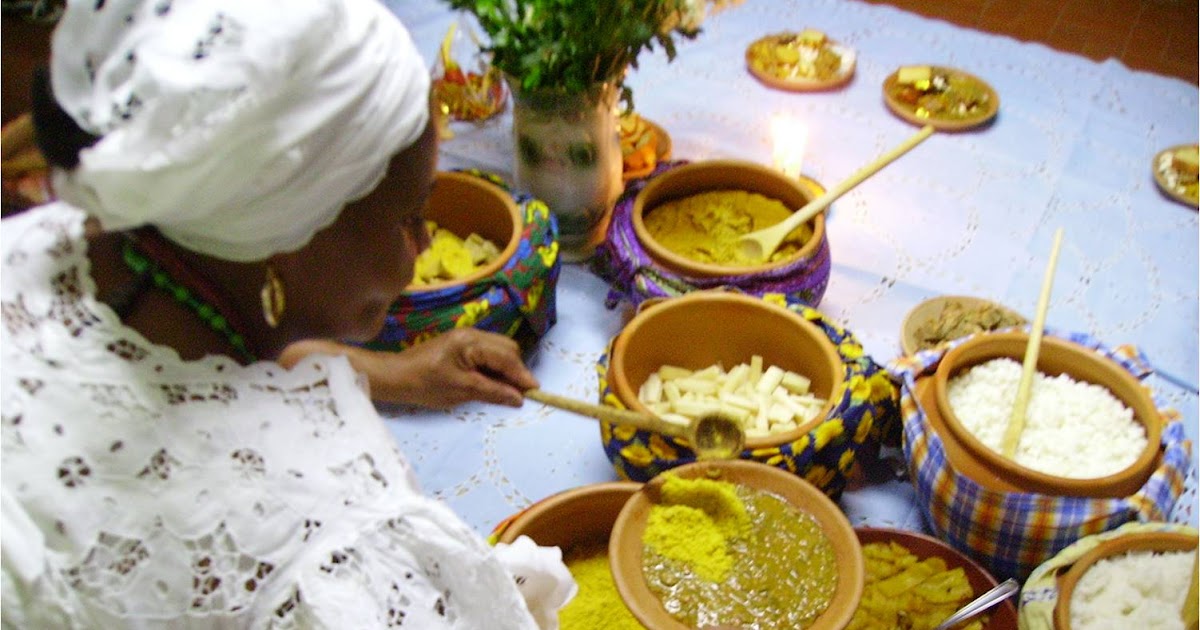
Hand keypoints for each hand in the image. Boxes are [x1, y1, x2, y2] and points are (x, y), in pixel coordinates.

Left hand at [279, 328, 538, 408]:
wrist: (396, 377)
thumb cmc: (425, 384)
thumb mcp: (461, 391)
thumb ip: (493, 392)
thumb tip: (519, 397)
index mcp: (472, 342)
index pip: (507, 357)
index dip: (522, 376)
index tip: (535, 393)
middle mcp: (473, 334)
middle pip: (508, 349)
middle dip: (516, 370)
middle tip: (518, 394)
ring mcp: (467, 337)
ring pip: (500, 350)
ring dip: (506, 369)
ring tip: (505, 391)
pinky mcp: (462, 344)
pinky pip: (488, 353)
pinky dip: (495, 367)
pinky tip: (491, 382)